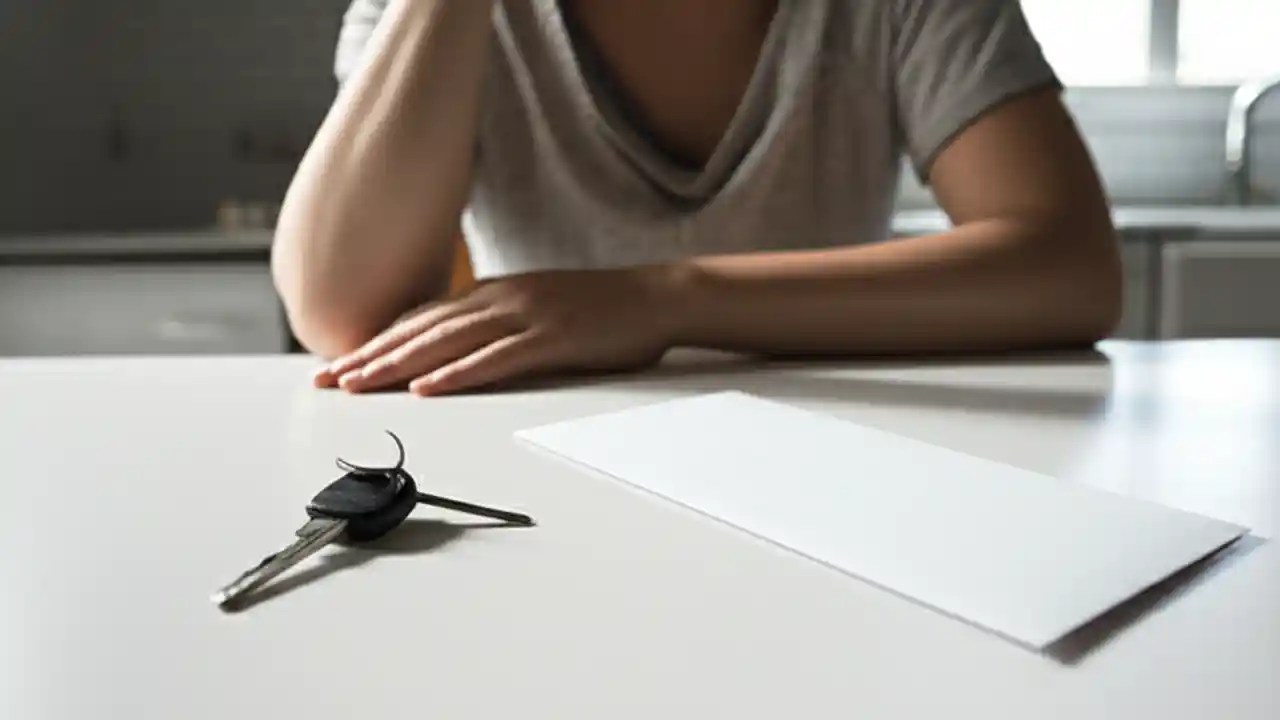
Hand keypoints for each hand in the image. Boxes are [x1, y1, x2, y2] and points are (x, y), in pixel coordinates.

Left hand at [314, 266, 682, 394]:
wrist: (657, 296)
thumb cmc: (601, 310)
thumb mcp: (537, 309)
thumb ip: (496, 324)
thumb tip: (456, 347)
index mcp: (493, 294)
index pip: (422, 320)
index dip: (377, 342)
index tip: (340, 364)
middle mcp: (499, 299)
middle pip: (421, 330)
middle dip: (370, 355)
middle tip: (327, 379)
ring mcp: (525, 316)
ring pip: (447, 342)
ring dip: (398, 364)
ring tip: (358, 383)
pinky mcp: (552, 337)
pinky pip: (496, 358)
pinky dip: (458, 374)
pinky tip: (428, 388)